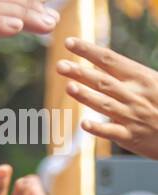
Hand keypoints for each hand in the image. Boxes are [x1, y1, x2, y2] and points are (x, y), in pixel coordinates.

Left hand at [58, 39, 157, 158]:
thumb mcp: (151, 82)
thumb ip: (127, 76)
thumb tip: (101, 65)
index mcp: (139, 76)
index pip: (109, 59)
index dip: (88, 51)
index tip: (70, 43)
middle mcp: (133, 94)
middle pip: (103, 80)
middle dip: (80, 72)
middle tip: (60, 65)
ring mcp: (131, 115)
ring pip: (105, 103)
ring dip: (86, 95)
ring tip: (69, 86)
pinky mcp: (130, 136)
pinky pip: (112, 131)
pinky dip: (98, 127)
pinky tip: (84, 123)